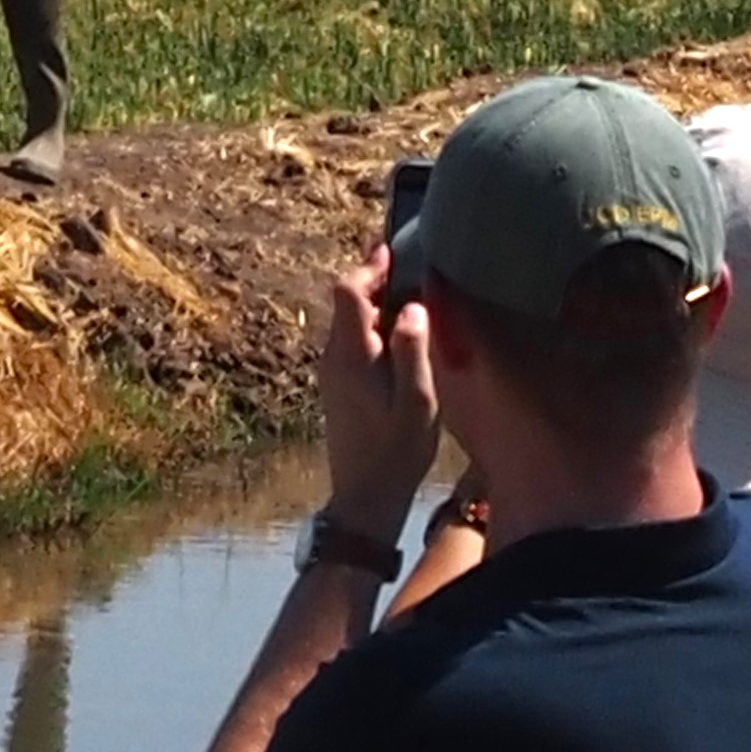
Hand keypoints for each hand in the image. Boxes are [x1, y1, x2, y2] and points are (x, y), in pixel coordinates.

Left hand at [316, 249, 440, 532]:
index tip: (394, 253)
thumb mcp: (417, 401)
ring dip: (374, 304)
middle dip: (374, 280)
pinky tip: (400, 335)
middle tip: (408, 267)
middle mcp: (335, 357)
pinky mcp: (338, 387)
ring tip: (410, 296)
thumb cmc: (396, 450)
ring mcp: (333, 373)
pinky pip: (351, 340)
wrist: (364, 498)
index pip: (348, 292)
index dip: (369, 267)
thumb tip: (413, 306)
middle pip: (346, 301)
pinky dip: (372, 326)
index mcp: (352, 355)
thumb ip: (413, 350)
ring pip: (348, 321)